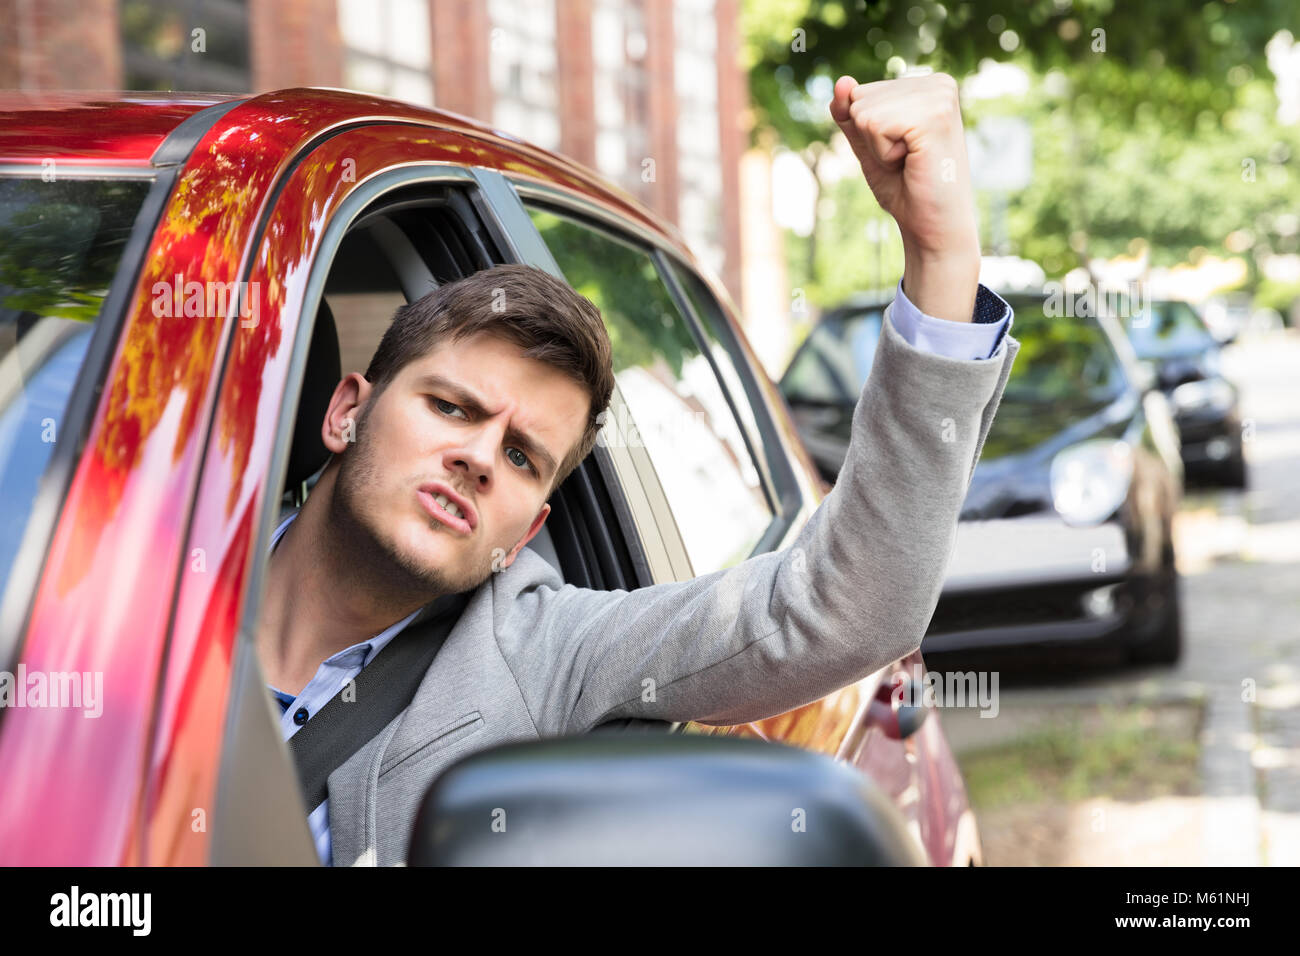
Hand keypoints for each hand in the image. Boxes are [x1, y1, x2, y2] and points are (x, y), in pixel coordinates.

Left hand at [830, 73, 980, 322]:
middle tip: (906, 160)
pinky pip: (874, 125)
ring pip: (864, 111)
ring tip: (911, 162)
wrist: (933, 228)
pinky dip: (883, 153)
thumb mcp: (868, 144)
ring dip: (878, 147)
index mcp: (927, 85)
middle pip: (860, 98)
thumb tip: (841, 81)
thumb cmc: (905, 189)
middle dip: (871, 139)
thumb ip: (850, 113)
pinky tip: (912, 162)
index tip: (901, 152)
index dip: (868, 133)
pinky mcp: (934, 115)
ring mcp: (939, 96)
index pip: (861, 93)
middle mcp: (937, 83)